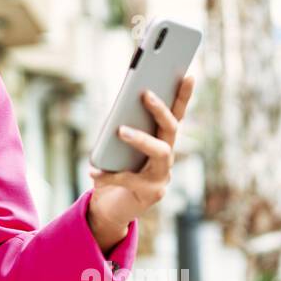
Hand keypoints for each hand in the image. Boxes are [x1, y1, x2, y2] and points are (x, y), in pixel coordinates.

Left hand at [87, 74, 195, 245]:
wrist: (110, 207)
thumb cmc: (114, 170)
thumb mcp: (116, 146)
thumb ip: (122, 129)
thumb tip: (119, 112)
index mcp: (161, 141)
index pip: (176, 113)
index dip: (184, 95)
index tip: (188, 74)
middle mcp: (167, 156)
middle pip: (172, 129)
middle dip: (161, 110)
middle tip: (145, 93)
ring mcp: (162, 176)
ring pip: (160, 152)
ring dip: (141, 138)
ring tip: (120, 130)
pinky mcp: (150, 194)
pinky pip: (129, 179)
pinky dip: (108, 174)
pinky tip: (92, 170)